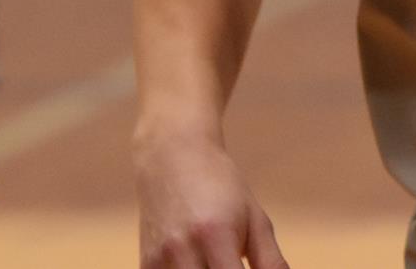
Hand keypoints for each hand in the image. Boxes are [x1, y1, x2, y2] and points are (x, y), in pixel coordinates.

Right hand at [137, 133, 288, 268]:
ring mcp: (159, 260)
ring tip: (218, 260)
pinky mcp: (145, 265)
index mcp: (216, 236)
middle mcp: (182, 251)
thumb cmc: (220, 186)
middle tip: (235, 264)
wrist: (172, 157)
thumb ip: (270, 261)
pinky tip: (198, 263)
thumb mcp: (255, 218)